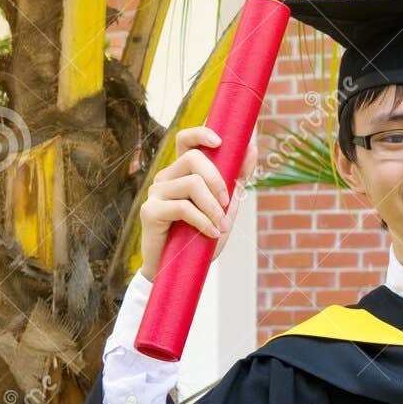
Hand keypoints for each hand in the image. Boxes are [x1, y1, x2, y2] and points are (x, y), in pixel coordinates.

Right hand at [138, 126, 258, 281]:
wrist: (177, 270)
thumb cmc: (199, 237)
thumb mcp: (225, 207)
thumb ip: (236, 179)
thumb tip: (252, 148)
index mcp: (182, 172)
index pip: (186, 139)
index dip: (201, 133)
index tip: (220, 142)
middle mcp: (167, 177)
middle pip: (195, 159)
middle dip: (218, 181)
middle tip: (228, 205)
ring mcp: (156, 192)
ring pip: (192, 184)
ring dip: (214, 208)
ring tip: (221, 227)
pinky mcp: (150, 210)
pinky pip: (183, 207)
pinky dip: (203, 221)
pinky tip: (211, 233)